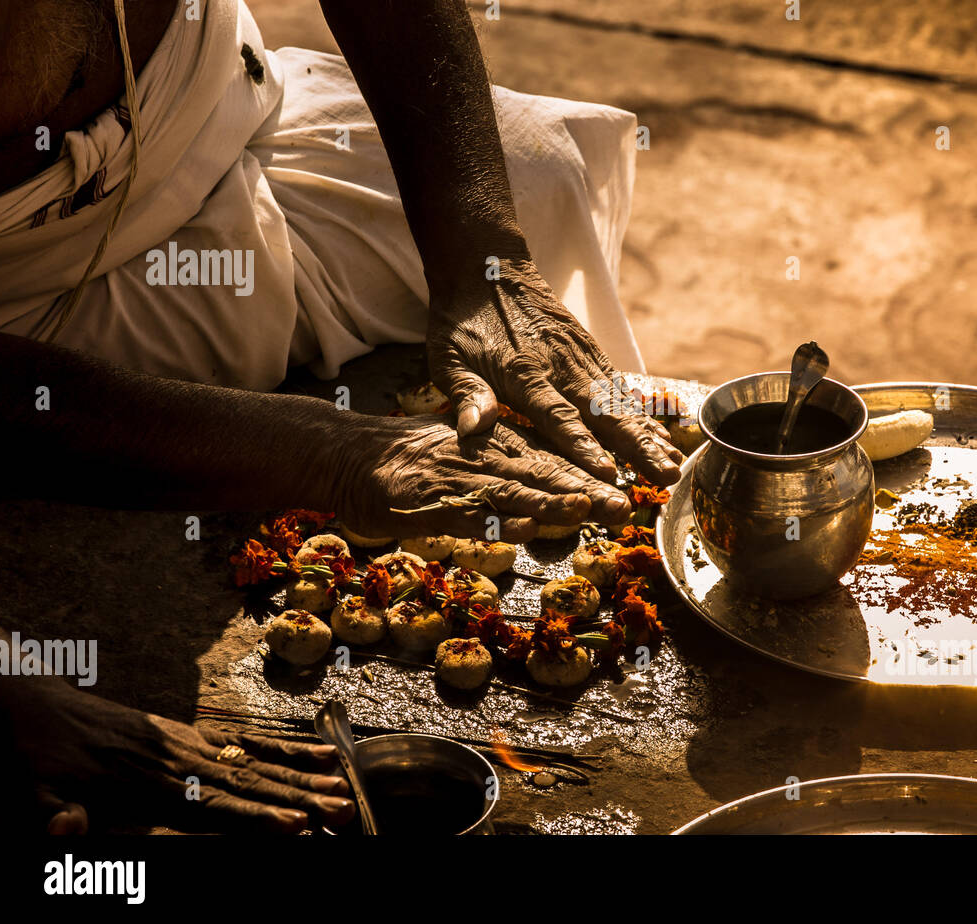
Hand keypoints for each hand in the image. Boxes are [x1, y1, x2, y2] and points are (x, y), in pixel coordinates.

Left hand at [10, 677, 352, 832]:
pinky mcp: (196, 734)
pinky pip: (251, 741)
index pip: (213, 805)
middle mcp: (182, 759)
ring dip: (304, 777)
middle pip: (251, 782)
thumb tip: (65, 828)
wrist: (42, 708)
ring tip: (343, 789)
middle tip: (341, 812)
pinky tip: (323, 754)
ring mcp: (193, 743)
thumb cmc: (44, 761)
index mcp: (150, 782)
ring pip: (258, 762)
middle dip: (299, 799)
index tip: (294, 827)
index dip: (255, 816)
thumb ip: (55, 812)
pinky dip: (288, 749)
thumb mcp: (37, 790)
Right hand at [331, 415, 631, 540]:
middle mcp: (483, 459)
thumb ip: (507, 469)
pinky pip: (463, 514)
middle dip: (585, 490)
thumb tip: (549, 495)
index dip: (590, 474)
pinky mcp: (426, 504)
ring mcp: (456, 481)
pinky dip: (492, 521)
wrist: (350, 455)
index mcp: (496, 446)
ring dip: (549, 501)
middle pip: (542, 474)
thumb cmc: (414, 458)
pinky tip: (520, 529)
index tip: (627, 489)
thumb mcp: (469, 455)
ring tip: (585, 508)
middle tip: (624, 506)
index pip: (552, 459)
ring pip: (510, 491)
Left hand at [427, 259, 682, 484]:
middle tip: (665, 476)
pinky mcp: (590, 354)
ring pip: (620, 404)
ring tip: (675, 465)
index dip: (580, 445)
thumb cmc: (461, 322)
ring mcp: (580, 360)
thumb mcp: (448, 358)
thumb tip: (471, 429)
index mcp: (523, 375)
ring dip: (648, 437)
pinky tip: (663, 438)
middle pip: (603, 414)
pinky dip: (643, 415)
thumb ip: (466, 394)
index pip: (556, 416)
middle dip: (636, 448)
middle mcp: (560, 368)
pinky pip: (621, 390)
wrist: (487, 269)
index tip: (604, 471)